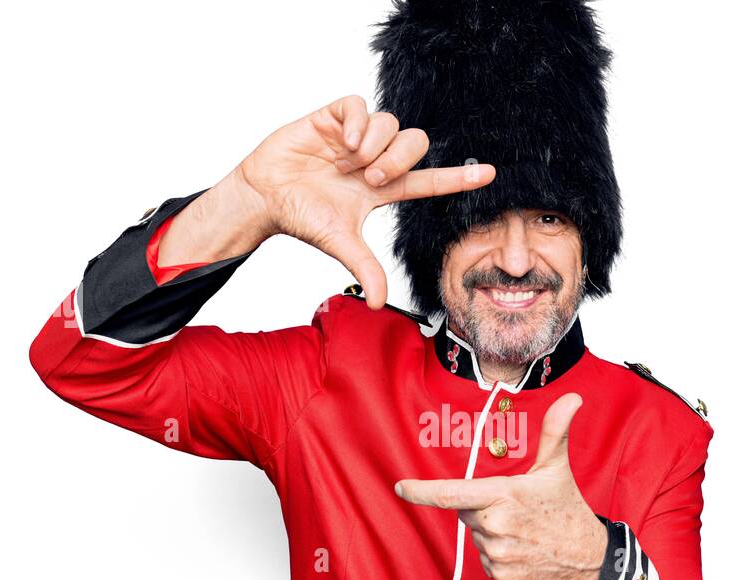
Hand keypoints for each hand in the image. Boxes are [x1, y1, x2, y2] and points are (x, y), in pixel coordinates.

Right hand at [234, 94, 495, 308]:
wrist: (263, 196)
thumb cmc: (300, 217)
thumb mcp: (339, 242)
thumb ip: (365, 267)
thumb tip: (380, 303)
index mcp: (382, 188)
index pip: (428, 181)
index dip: (458, 178)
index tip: (489, 173)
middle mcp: (374, 159)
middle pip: (416, 143)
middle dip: (401, 159)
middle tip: (375, 178)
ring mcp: (355, 137)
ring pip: (392, 122)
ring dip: (377, 144)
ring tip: (352, 162)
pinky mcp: (332, 117)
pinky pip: (360, 105)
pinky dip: (357, 122)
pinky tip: (342, 141)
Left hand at [394, 393, 607, 579]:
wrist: (587, 558)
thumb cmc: (567, 509)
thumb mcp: (557, 469)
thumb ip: (555, 431)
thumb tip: (571, 399)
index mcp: (504, 495)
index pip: (452, 494)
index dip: (422, 491)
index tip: (401, 487)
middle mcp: (497, 525)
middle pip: (466, 513)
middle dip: (482, 509)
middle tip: (515, 510)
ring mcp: (498, 553)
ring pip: (476, 538)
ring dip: (491, 533)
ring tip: (523, 531)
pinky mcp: (501, 576)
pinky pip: (485, 561)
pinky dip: (499, 555)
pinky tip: (522, 550)